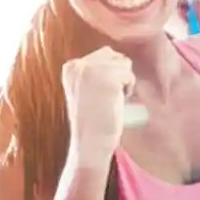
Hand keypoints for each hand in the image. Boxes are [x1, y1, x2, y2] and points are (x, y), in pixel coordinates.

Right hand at [62, 47, 135, 165]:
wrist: (89, 145)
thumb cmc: (91, 122)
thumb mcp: (85, 91)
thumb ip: (94, 73)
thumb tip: (120, 59)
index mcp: (70, 67)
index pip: (101, 55)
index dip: (109, 74)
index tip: (99, 96)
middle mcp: (78, 65)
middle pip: (113, 55)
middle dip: (118, 73)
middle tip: (109, 97)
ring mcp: (92, 70)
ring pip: (123, 63)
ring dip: (124, 81)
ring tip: (112, 100)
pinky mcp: (108, 78)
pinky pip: (129, 75)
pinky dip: (128, 89)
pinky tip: (117, 104)